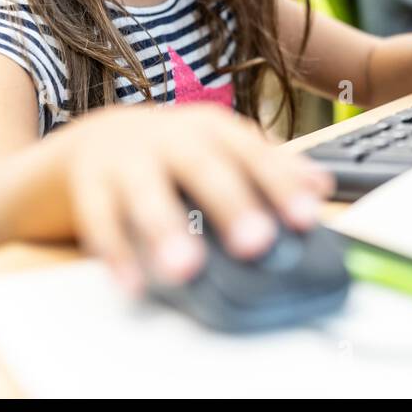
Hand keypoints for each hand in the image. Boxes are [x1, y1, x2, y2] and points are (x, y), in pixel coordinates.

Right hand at [59, 104, 332, 292]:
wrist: (99, 139)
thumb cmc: (178, 151)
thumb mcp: (224, 148)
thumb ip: (271, 167)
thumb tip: (322, 186)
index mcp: (212, 128)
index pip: (252, 152)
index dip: (281, 183)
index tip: (305, 218)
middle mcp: (170, 139)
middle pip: (202, 167)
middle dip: (230, 204)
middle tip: (255, 243)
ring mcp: (127, 160)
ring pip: (145, 194)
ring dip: (166, 230)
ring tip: (185, 269)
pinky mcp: (89, 187)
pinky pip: (100, 222)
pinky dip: (116, 254)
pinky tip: (132, 283)